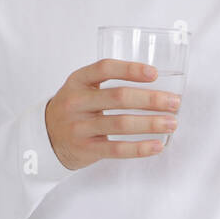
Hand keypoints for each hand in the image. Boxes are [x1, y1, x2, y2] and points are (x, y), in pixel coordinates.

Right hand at [44, 59, 180, 170]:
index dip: (130, 69)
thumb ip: (108, 82)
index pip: (104, 68)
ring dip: (151, 123)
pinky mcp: (85, 149)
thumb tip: (155, 85)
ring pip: (121, 123)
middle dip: (151, 99)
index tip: (154, 73)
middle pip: (118, 97)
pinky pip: (117, 149)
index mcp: (78, 81)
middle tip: (174, 102)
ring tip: (172, 122)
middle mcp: (77, 102)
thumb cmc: (75, 108)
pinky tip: (158, 145)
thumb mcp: (81, 88)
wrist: (45, 136)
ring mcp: (80, 127)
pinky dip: (140, 148)